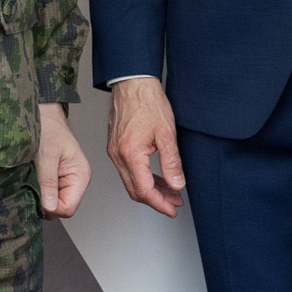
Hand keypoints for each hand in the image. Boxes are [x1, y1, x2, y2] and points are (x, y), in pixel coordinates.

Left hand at [36, 103, 90, 218]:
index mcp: (81, 175)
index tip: (37, 197)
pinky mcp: (55, 179)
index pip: (69, 207)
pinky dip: (38, 191)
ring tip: (32, 180)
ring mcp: (66, 180)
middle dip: (45, 203)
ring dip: (40, 196)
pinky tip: (32, 180)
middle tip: (32, 187)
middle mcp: (76, 180)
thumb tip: (50, 208)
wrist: (40, 114)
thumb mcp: (46, 156)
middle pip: (61, 208)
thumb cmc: (47, 128)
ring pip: (53, 203)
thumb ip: (49, 183)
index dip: (51, 207)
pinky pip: (47, 195)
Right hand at [107, 78, 186, 217]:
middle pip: (135, 190)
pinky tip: (157, 178)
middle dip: (156, 200)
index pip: (144, 190)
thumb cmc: (148, 102)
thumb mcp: (166, 133)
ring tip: (170, 192)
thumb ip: (172, 162)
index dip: (160, 203)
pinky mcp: (116, 147)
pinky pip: (128, 171)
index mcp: (130, 154)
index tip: (172, 209)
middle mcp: (118, 156)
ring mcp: (115, 152)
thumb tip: (177, 184)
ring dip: (150, 190)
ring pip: (131, 182)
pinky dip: (143, 178)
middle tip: (174, 203)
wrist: (132, 83)